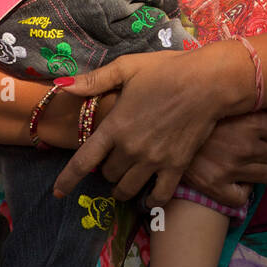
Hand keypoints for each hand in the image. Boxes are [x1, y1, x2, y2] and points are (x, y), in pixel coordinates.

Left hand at [52, 49, 237, 204]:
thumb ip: (94, 81)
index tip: (58, 192)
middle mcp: (131, 149)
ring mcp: (154, 161)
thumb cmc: (167, 71)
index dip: (67, 180)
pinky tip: (148, 194)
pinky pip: (157, 196)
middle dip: (106, 168)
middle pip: (107, 174)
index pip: (83, 162)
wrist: (208, 82)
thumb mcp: (127, 68)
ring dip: (121, 186)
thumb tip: (61, 86)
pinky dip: (149, 199)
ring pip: (126, 188)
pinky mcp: (176, 167)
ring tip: (125, 178)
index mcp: (115, 126)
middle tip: (113, 157)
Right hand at [181, 111, 266, 206]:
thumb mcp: (223, 102)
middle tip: (253, 145)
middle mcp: (245, 146)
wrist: (161, 132)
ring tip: (242, 161)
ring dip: (257, 169)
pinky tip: (231, 179)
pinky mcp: (218, 187)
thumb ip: (249, 103)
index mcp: (250, 121)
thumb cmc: (194, 113)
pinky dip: (240, 190)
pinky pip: (244, 196)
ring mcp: (232, 169)